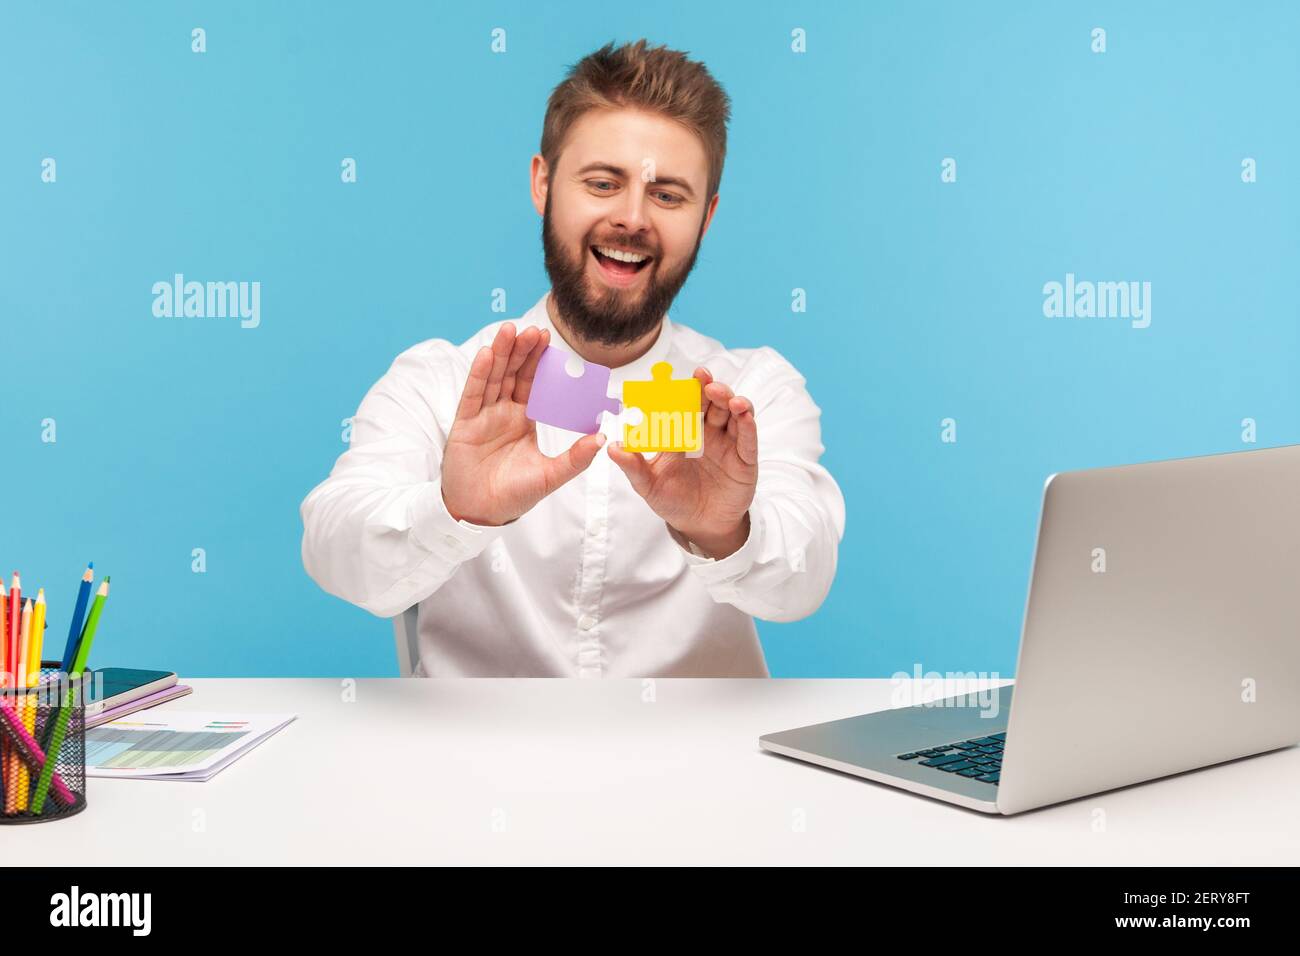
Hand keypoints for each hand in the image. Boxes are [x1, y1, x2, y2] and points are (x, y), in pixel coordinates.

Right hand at [441, 322, 605, 525]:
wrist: (481, 513)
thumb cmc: (514, 495)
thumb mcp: (550, 476)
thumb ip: (575, 458)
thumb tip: (602, 438)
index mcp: (523, 419)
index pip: (533, 383)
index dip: (539, 362)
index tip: (549, 340)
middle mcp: (503, 412)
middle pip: (513, 374)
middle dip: (523, 351)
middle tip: (534, 330)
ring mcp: (483, 416)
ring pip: (493, 377)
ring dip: (502, 353)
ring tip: (511, 330)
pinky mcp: (465, 424)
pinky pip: (473, 395)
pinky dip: (480, 374)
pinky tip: (488, 354)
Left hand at [607, 367, 757, 558]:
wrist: (699, 526)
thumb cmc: (673, 501)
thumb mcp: (648, 485)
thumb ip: (632, 466)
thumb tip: (611, 447)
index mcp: (683, 432)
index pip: (682, 405)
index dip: (680, 391)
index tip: (672, 379)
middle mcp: (707, 432)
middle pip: (710, 403)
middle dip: (707, 388)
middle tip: (702, 378)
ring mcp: (728, 443)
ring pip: (732, 413)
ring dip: (730, 399)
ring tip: (723, 395)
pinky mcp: (745, 459)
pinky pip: (748, 438)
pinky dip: (748, 424)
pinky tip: (744, 413)